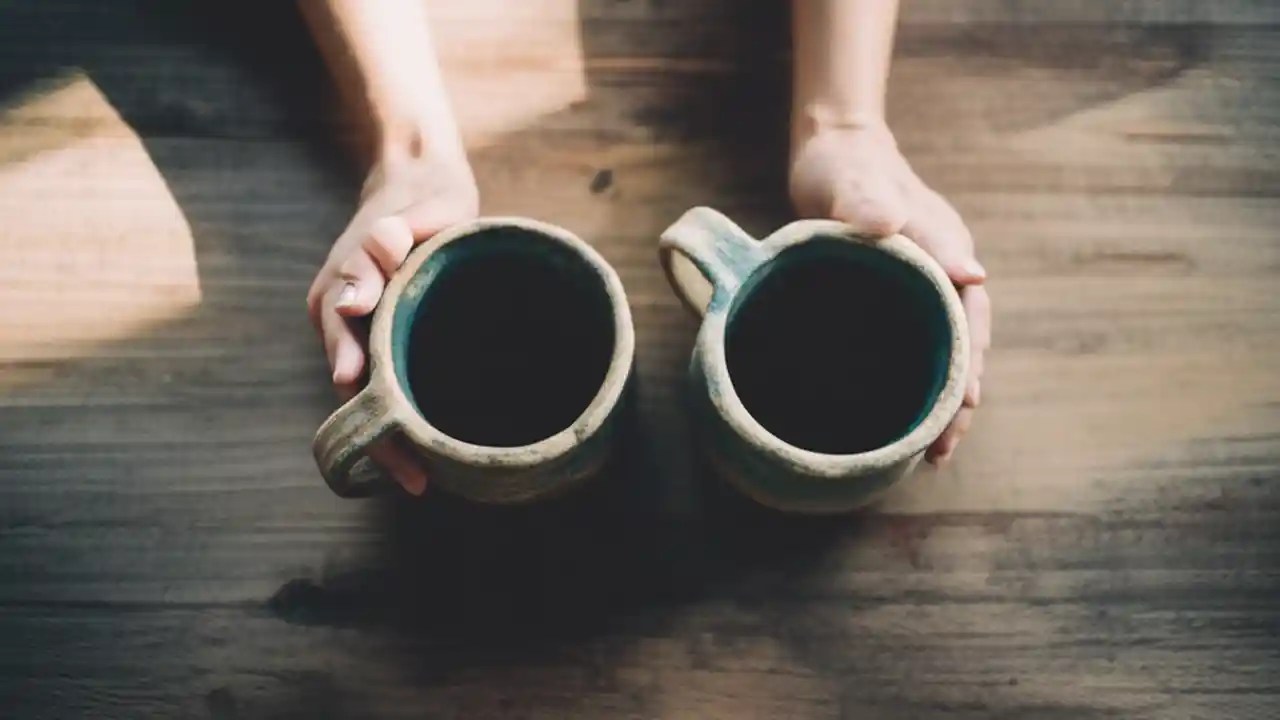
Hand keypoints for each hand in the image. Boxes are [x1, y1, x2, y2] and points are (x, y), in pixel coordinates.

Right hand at [307, 152, 479, 492]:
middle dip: (379, 434)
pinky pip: (376, 381)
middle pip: (352, 383)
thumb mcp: (422, 206)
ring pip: (363, 392)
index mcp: (344, 284)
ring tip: (421, 481)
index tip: (368, 414)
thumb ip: (397, 229)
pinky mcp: (374, 336)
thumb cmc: (426, 198)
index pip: (346, 341)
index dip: (358, 380)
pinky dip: (394, 415)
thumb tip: (382, 245)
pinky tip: (420, 452)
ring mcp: (354, 328)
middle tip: (414, 478)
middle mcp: (339, 312)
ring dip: (386, 436)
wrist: (415, 181)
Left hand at [789, 124, 990, 463]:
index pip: (968, 314)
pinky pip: (921, 344)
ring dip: (945, 398)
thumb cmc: (844, 168)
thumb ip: (874, 207)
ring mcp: (926, 284)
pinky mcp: (903, 296)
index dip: (969, 361)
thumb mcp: (853, 184)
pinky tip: (906, 420)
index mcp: (944, 246)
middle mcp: (945, 269)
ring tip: (935, 453)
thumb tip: (944, 255)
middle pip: (966, 341)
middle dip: (961, 395)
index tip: (969, 403)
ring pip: (948, 349)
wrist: (836, 153)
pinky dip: (921, 382)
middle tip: (945, 449)